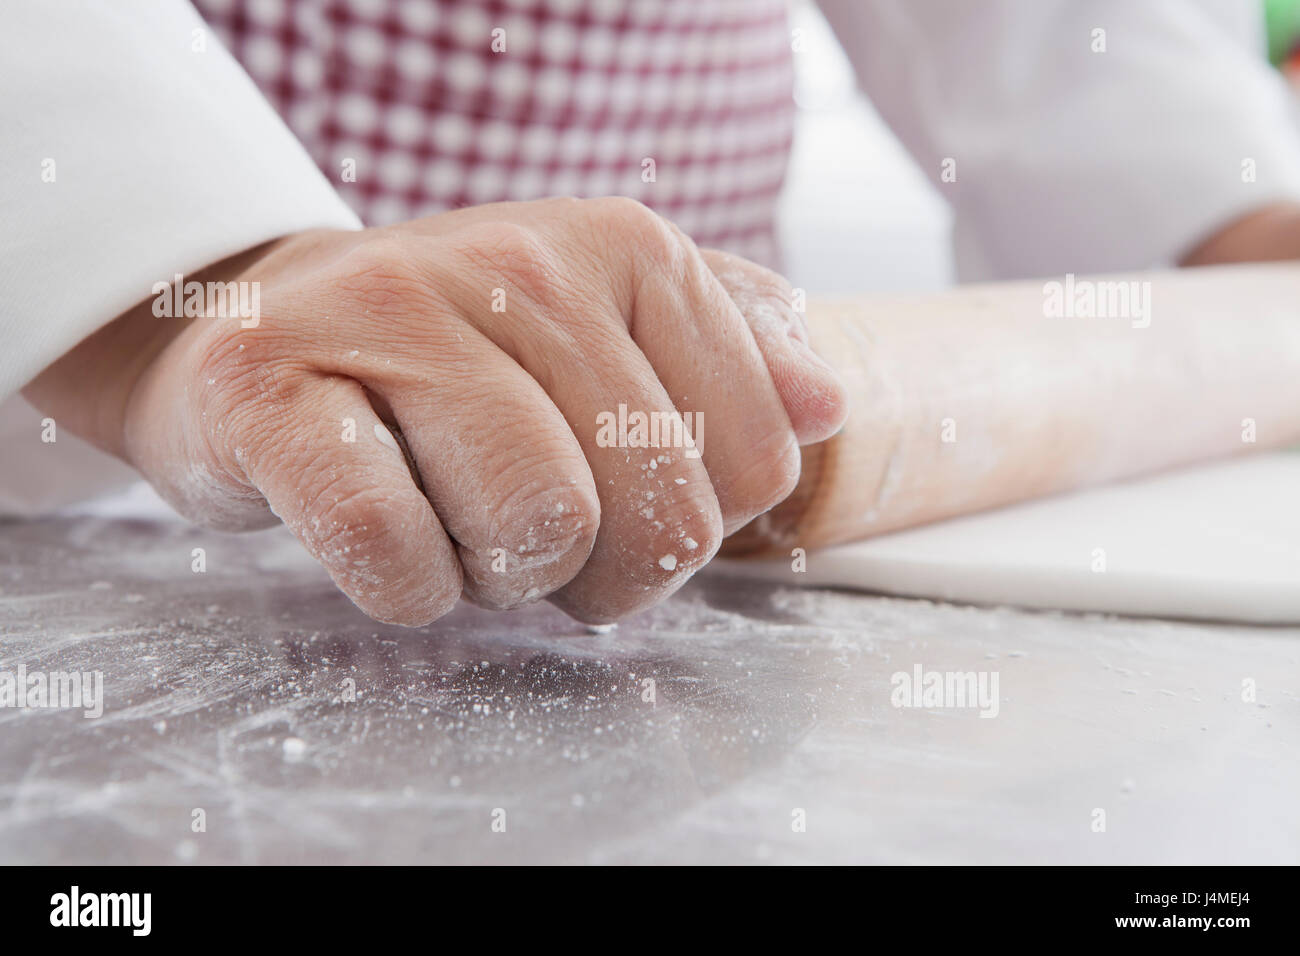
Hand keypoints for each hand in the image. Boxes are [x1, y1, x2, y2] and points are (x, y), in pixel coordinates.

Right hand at [25, 198, 846, 624]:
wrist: (271, 329)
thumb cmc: (466, 360)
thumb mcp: (616, 329)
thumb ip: (735, 352)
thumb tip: (823, 407)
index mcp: (629, 249)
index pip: (755, 462)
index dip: (689, 523)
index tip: (612, 495)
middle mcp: (520, 261)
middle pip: (658, 513)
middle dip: (598, 565)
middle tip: (522, 520)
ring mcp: (389, 313)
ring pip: (538, 525)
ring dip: (497, 571)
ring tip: (450, 516)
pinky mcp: (271, 388)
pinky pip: (392, 547)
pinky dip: (404, 586)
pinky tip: (381, 532)